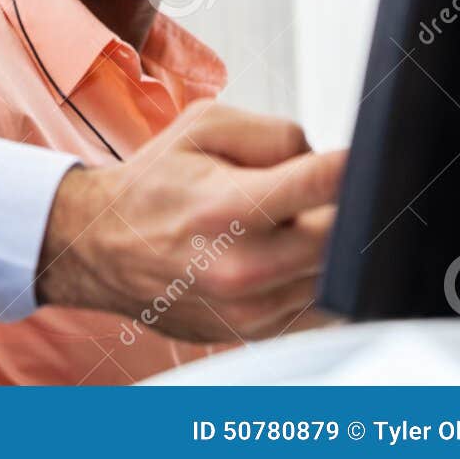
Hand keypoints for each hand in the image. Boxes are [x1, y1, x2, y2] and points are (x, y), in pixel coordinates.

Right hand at [33, 101, 345, 342]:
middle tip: (311, 190)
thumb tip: (329, 160)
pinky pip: (315, 302)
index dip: (352, 166)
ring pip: (334, 272)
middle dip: (337, 206)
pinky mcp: (255, 332)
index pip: (325, 184)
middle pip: (343, 236)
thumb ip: (275, 132)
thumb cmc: (153, 183)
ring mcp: (250, 309)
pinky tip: (274, 252)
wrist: (100, 245)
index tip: (360, 159)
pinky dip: (307, 274)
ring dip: (322, 244)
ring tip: (279, 222)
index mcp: (226, 208)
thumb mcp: (202, 126)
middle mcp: (241, 267)